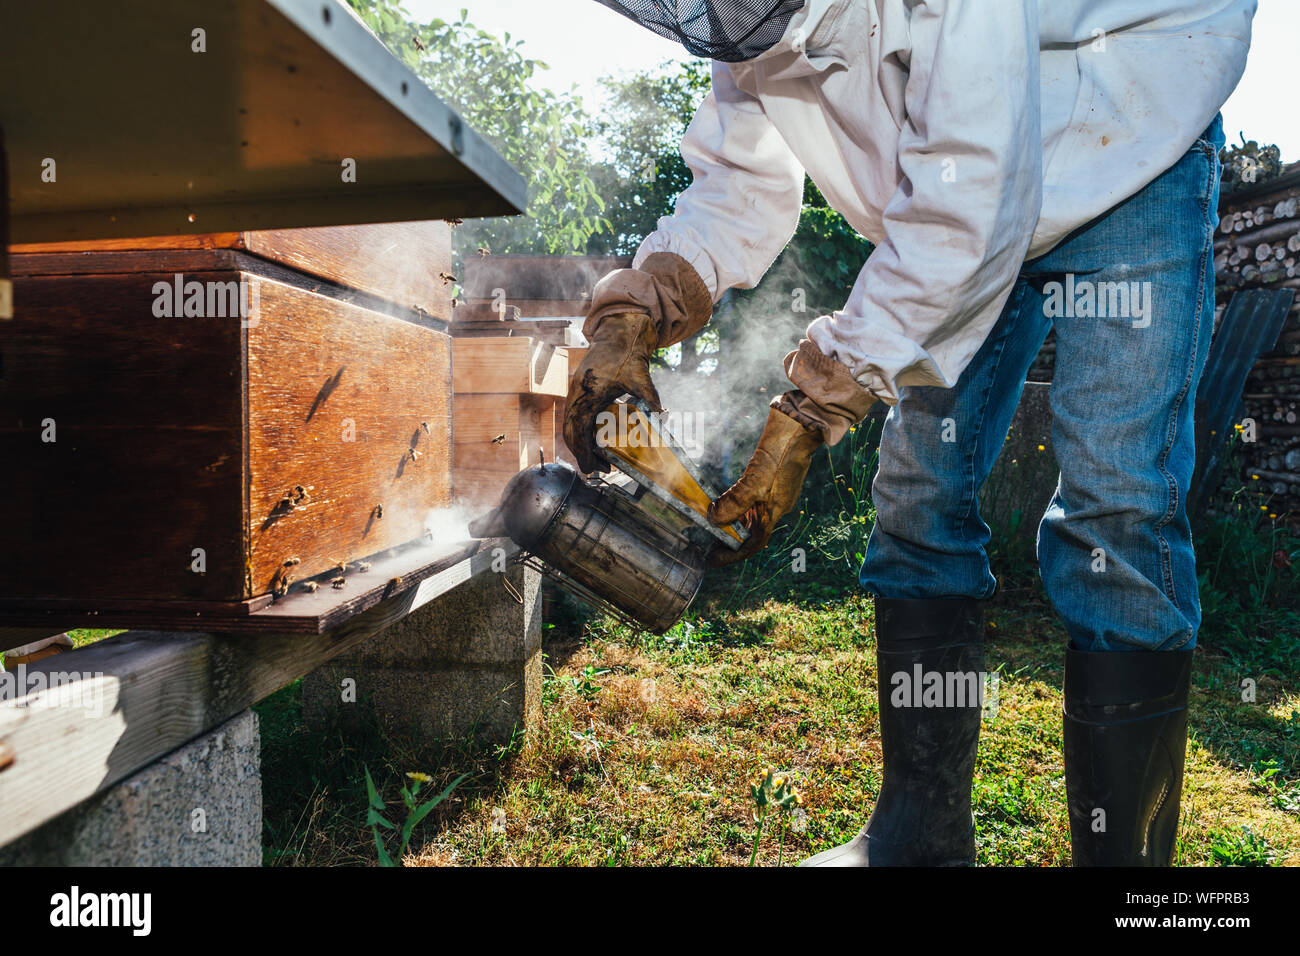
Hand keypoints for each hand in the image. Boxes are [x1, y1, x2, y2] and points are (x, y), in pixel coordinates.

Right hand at [562, 310, 662, 473]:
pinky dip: (583, 431)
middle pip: (570, 433)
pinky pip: (576, 416)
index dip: (584, 453)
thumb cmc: (626, 350)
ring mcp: (576, 391)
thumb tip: (661, 414)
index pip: (578, 431)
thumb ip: (649, 395)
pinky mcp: (581, 389)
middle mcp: (576, 394)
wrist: (618, 328)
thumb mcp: (639, 375)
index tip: (595, 468)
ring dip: (582, 444)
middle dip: (582, 454)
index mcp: (587, 393)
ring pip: (570, 425)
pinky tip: (599, 438)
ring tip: (599, 458)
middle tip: (599, 469)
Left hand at [707, 405, 823, 565]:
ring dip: (732, 522)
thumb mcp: (755, 480)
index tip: (713, 560)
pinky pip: (753, 500)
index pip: (754, 544)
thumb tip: (714, 519)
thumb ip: (735, 501)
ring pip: (752, 515)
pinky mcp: (773, 478)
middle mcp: (777, 505)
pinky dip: (738, 505)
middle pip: (752, 531)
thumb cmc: (782, 452)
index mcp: (775, 511)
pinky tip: (726, 501)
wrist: (800, 424)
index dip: (733, 555)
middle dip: (730, 540)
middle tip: (708, 543)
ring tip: (712, 525)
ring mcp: (776, 492)